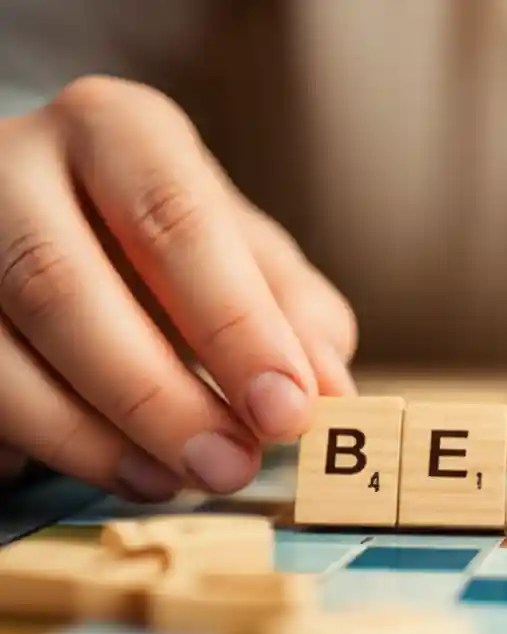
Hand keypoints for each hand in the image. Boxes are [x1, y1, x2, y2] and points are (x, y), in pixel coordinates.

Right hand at [0, 76, 355, 501]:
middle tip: (230, 465)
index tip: (285, 408)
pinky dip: (44, 446)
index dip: (233, 323)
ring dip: (91, 438)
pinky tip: (116, 471)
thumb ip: (294, 313)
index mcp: (117, 131)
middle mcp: (16, 164)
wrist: (57, 217)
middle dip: (154, 394)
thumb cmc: (170, 242)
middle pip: (62, 284)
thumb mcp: (245, 254)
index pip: (174, 221)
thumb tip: (329, 390)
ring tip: (175, 481)